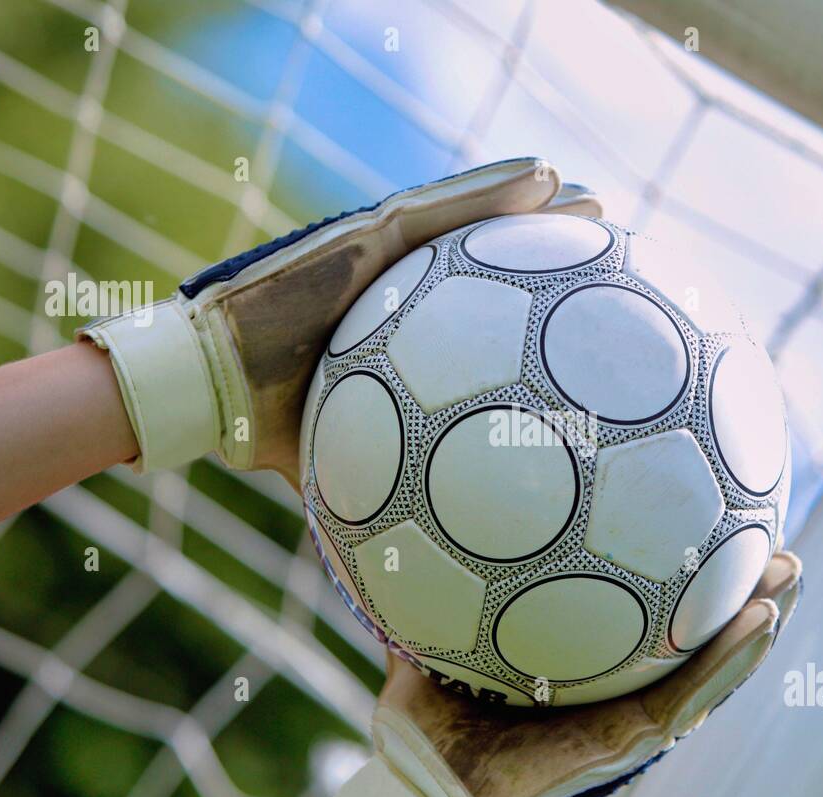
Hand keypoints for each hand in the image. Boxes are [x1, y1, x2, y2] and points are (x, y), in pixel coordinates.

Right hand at [80, 158, 598, 483]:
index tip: (590, 317)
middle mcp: (400, 293)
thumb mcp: (354, 471)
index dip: (533, 311)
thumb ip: (392, 504)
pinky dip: (485, 188)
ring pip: (469, 220)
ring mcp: (380, 258)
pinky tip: (538, 173)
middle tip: (611, 241)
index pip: (483, 317)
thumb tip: (411, 597)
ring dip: (529, 204)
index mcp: (404, 340)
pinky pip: (432, 209)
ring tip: (588, 194)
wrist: (211, 391)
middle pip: (487, 262)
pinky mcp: (359, 236)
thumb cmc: (272, 431)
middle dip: (547, 247)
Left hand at [320, 550, 801, 796]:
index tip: (716, 529)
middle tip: (775, 544)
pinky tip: (760, 618)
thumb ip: (437, 587)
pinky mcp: (632, 744)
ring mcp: (632, 722)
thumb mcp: (434, 638)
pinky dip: (731, 661)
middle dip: (740, 594)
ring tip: (791, 573)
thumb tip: (420, 519)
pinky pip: (695, 697)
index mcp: (590, 677)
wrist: (424, 790)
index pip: (652, 626)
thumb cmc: (424, 725)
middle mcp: (621, 697)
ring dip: (758, 623)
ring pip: (715, 669)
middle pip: (698, 641)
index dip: (689, 586)